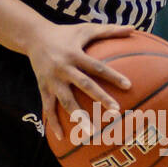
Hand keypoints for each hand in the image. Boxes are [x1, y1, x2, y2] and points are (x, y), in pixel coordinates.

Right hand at [27, 21, 134, 140]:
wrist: (33, 37)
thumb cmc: (65, 33)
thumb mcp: (86, 29)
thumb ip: (109, 30)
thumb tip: (134, 28)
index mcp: (75, 55)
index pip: (97, 67)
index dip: (112, 76)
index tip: (128, 86)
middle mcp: (64, 68)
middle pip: (84, 85)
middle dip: (100, 98)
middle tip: (115, 112)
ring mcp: (52, 81)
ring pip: (66, 102)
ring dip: (78, 118)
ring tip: (90, 134)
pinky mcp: (43, 88)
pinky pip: (49, 108)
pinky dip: (54, 123)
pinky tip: (62, 138)